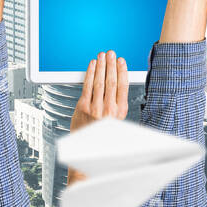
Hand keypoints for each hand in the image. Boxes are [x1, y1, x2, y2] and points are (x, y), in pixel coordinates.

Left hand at [67, 51, 128, 186]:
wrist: (88, 151)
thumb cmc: (102, 137)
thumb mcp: (116, 122)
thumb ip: (118, 105)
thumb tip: (120, 85)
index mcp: (120, 113)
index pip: (123, 86)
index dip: (122, 71)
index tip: (122, 62)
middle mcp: (109, 110)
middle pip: (111, 81)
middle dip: (111, 65)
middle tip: (111, 54)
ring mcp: (95, 108)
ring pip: (99, 81)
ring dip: (101, 66)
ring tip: (102, 56)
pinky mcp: (83, 107)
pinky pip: (87, 86)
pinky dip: (90, 73)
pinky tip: (92, 66)